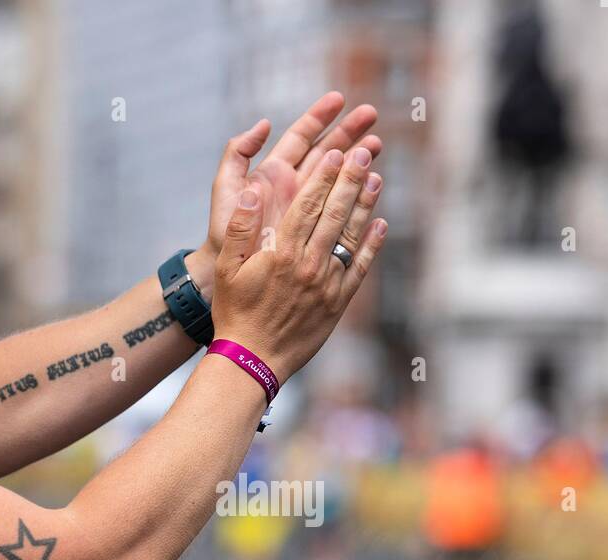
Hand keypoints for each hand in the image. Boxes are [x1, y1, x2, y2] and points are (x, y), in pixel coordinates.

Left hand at [191, 92, 382, 293]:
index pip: (301, 137)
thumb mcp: (225, 188)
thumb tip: (264, 124)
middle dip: (348, 132)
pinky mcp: (315, 229)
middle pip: (325, 151)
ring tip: (377, 145)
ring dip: (356, 160)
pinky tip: (372, 186)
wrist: (227, 270)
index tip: (340, 99)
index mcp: (274, 172)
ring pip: (336, 177)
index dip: (320, 116)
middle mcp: (293, 186)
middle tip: (371, 115)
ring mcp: (306, 208)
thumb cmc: (222, 231)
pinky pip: (339, 210)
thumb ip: (238, 154)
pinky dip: (355, 197)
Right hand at [210, 147, 387, 382]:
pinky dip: (372, 245)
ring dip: (365, 205)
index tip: (337, 153)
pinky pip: (359, 268)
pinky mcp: (338, 302)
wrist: (253, 359)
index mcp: (281, 252)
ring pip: (351, 236)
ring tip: (375, 178)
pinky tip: (380, 225)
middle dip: (351, 180)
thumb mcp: (227, 269)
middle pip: (335, 214)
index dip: (325, 176)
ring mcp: (327, 284)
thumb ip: (241, 228)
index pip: (308, 205)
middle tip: (363, 153)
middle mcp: (309, 264)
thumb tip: (253, 192)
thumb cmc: (235, 313)